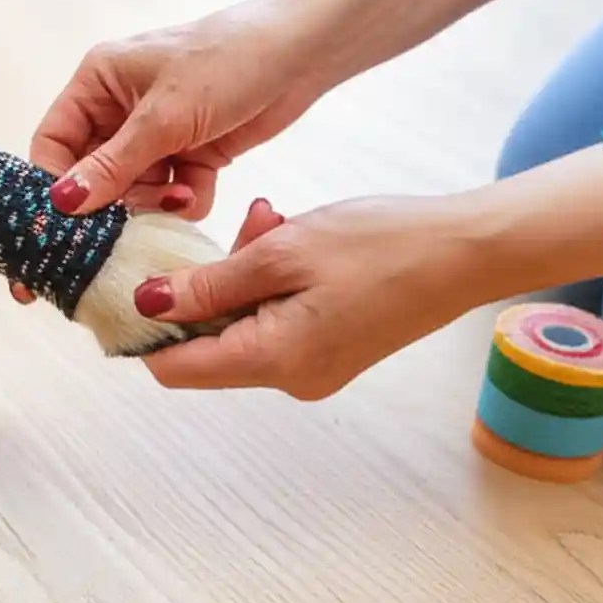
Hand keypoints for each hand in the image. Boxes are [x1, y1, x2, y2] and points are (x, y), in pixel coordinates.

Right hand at [31, 0, 323, 220]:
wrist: (304, 52)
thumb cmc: (227, 62)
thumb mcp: (163, 118)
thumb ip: (112, 166)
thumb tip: (60, 203)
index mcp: (98, 83)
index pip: (54, 142)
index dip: (52, 185)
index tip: (59, 229)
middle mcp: (120, 108)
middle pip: (93, 173)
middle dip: (110, 203)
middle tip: (115, 238)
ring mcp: (157, 132)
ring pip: (133, 189)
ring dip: (151, 202)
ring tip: (177, 196)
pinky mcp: (192, 151)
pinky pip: (171, 191)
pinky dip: (184, 199)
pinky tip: (199, 191)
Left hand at [134, 195, 485, 399]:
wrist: (467, 252)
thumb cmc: (381, 246)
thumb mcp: (280, 252)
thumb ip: (209, 285)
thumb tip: (149, 305)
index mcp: (272, 360)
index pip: (175, 369)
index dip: (145, 331)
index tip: (134, 283)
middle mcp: (289, 378)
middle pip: (207, 345)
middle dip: (204, 287)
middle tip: (237, 230)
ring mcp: (312, 368)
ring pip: (240, 325)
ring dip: (239, 275)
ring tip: (270, 224)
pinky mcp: (329, 350)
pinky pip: (273, 322)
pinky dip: (268, 283)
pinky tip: (287, 240)